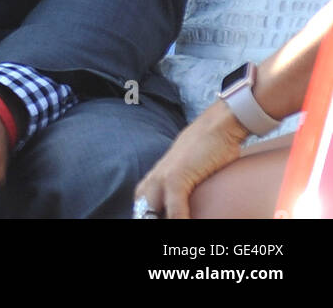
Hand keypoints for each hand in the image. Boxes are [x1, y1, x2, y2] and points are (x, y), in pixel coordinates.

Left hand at [134, 100, 248, 218]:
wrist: (218, 126)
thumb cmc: (210, 149)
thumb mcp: (191, 170)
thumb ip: (184, 186)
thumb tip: (189, 202)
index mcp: (157, 176)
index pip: (141, 202)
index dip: (144, 213)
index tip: (150, 219)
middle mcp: (156, 176)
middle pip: (141, 206)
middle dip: (147, 217)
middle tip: (157, 225)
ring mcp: (164, 175)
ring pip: (151, 208)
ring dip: (160, 220)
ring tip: (172, 233)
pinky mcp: (177, 175)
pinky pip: (173, 205)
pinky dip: (177, 218)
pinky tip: (181, 224)